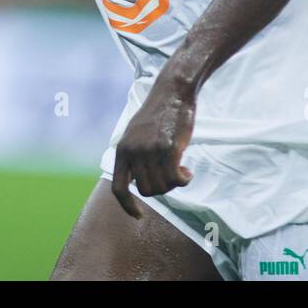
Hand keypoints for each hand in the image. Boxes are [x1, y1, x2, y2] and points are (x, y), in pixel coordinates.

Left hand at [110, 77, 196, 218]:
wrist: (173, 92)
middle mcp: (134, 152)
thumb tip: (136, 183)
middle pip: (147, 191)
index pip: (118, 188)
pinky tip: (188, 172)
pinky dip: (183, 180)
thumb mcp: (136, 134)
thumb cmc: (158, 114)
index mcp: (122, 150)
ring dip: (174, 184)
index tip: (138, 215)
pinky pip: (175, 178)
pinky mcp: (169, 148)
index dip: (127, 206)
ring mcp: (151, 150)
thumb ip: (134, 156)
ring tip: (181, 171)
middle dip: (161, 189)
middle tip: (172, 176)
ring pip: (162, 186)